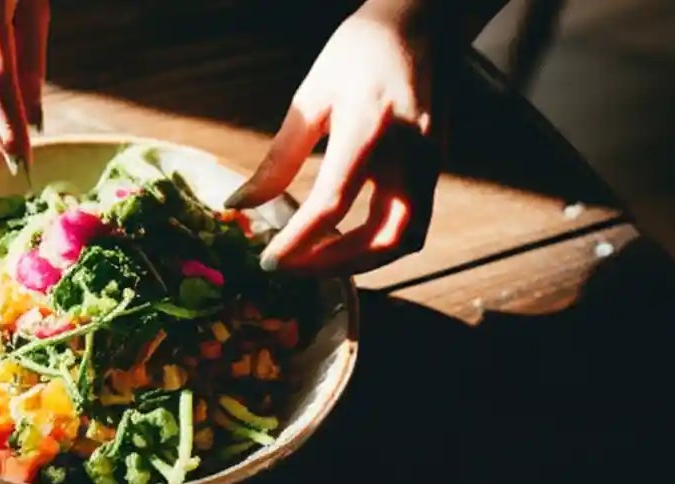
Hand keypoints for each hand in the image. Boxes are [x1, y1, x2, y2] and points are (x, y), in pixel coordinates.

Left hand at [225, 5, 441, 275]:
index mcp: (369, 127)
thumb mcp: (310, 97)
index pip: (333, 203)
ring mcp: (430, 164)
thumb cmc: (358, 53)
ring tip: (314, 263)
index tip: (268, 263)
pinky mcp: (436, 171)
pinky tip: (343, 243)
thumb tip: (238, 203)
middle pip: (382, 237)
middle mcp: (409, 152)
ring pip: (405, 240)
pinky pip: (412, 226)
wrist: (421, 24)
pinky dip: (376, 245)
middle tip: (290, 269)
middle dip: (333, 265)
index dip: (298, 242)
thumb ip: (278, 158)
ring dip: (360, 263)